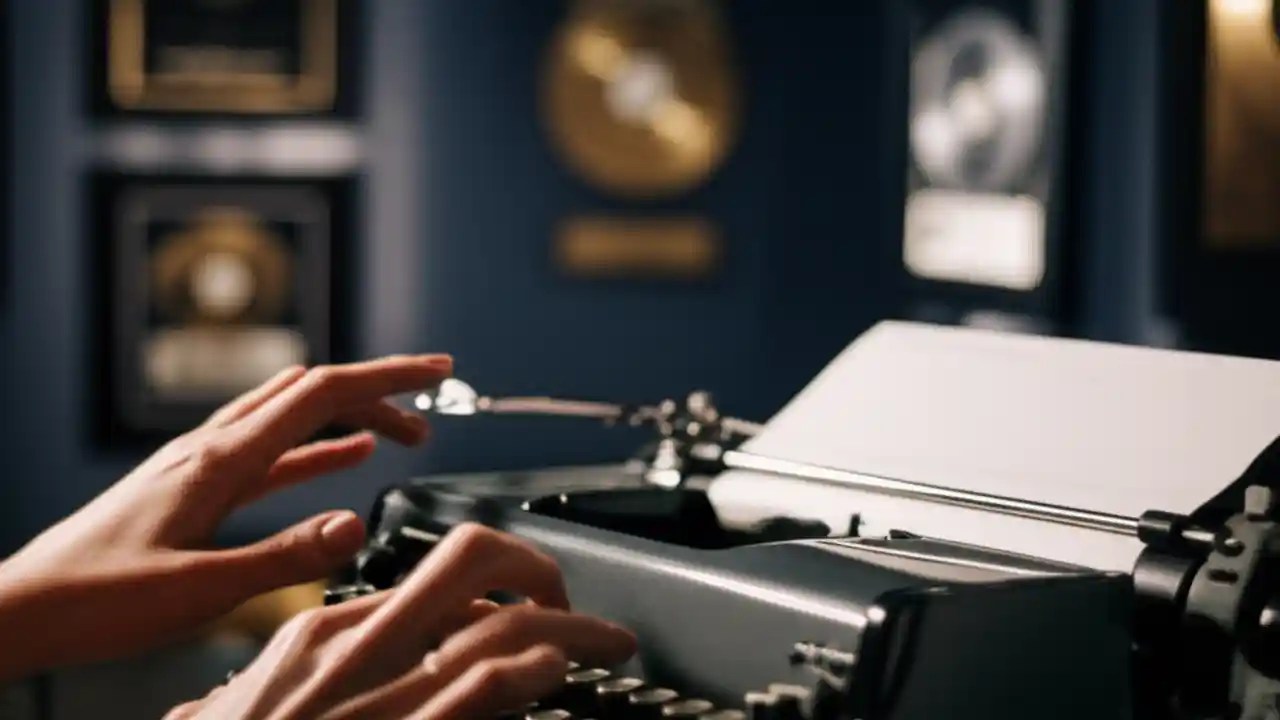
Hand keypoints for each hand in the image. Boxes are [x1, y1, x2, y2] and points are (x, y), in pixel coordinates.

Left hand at [0, 355, 452, 679]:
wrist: (24, 610)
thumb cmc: (97, 600)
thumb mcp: (202, 589)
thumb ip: (284, 557)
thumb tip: (355, 525)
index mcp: (219, 461)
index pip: (321, 395)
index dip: (387, 378)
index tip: (437, 371)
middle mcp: (210, 449)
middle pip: (310, 393)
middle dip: (378, 392)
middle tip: (431, 407)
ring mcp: (200, 464)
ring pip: (291, 417)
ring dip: (350, 418)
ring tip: (399, 433)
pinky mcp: (193, 487)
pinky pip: (271, 453)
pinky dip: (316, 448)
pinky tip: (340, 463)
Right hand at [164, 524, 636, 719]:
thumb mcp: (243, 708)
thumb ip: (268, 684)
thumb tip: (263, 683)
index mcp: (318, 634)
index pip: (424, 573)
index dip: (492, 577)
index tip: (523, 596)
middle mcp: (353, 650)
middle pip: (470, 561)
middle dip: (538, 570)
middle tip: (574, 600)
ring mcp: (377, 695)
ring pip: (498, 622)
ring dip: (570, 627)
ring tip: (606, 642)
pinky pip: (481, 685)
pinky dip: (534, 672)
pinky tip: (558, 676)